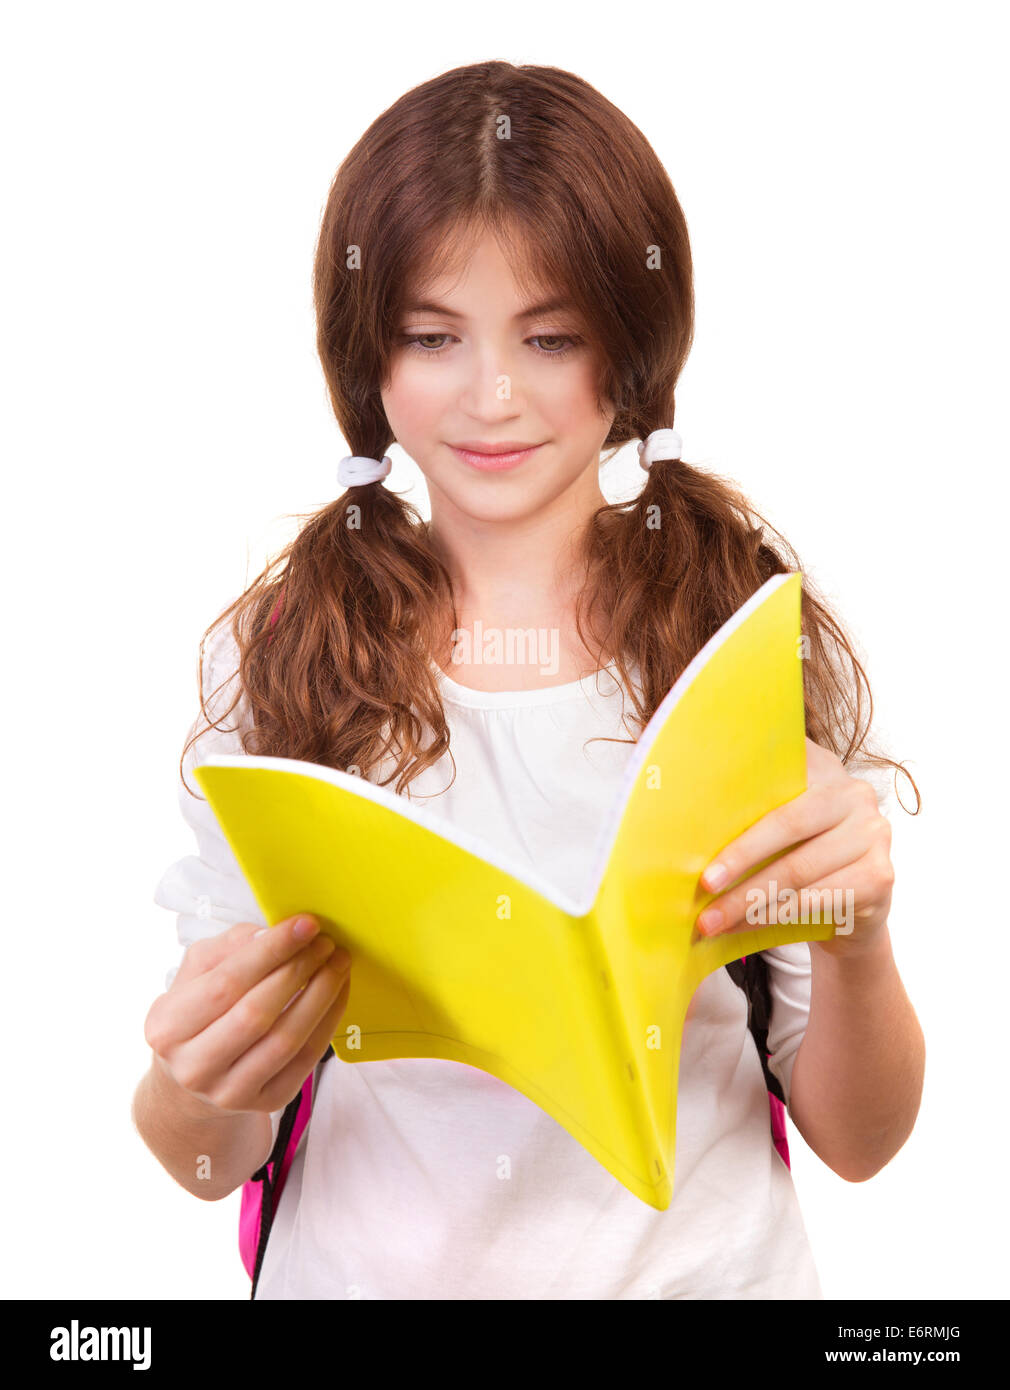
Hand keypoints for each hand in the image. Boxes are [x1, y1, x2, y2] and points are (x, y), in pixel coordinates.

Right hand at [144, 914, 351, 1115]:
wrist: (195, 1079)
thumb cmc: (200, 1013)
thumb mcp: (196, 974)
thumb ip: (228, 947)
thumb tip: (270, 934)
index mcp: (168, 1026)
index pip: (226, 983)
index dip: (270, 951)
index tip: (304, 924)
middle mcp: (193, 1066)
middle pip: (256, 1014)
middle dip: (298, 971)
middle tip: (325, 942)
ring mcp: (229, 1091)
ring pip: (285, 1040)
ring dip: (321, 995)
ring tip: (338, 963)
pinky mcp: (266, 1102)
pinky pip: (305, 1059)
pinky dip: (328, 1020)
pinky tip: (338, 992)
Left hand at [694, 738, 893, 958]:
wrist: (853, 909)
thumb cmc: (800, 858)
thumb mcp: (778, 826)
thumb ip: (749, 810)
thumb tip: (682, 826)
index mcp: (823, 767)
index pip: (776, 775)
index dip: (736, 796)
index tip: (697, 821)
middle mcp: (855, 794)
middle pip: (787, 824)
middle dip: (739, 859)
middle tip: (703, 885)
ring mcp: (874, 834)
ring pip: (800, 869)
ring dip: (749, 899)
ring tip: (712, 919)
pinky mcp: (881, 875)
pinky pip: (819, 898)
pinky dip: (776, 915)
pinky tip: (746, 926)